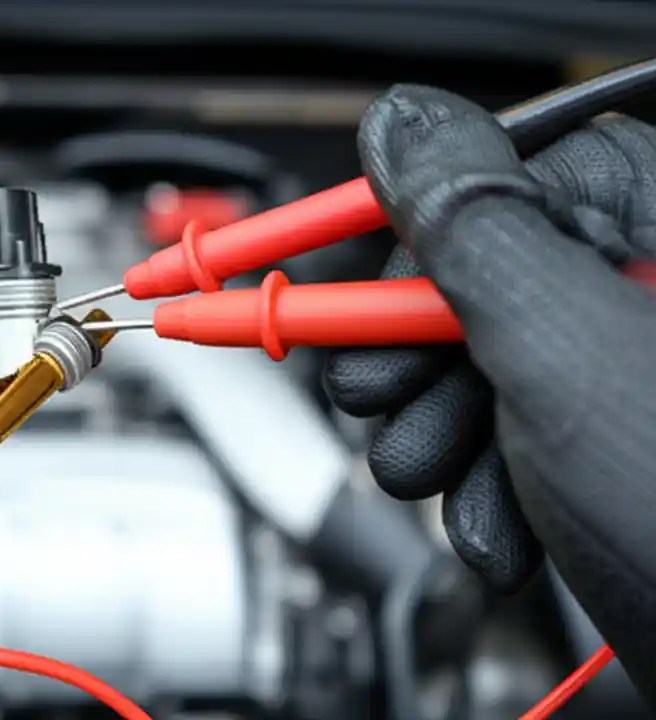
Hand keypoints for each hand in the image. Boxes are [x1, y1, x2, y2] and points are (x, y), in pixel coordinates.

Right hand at [323, 84, 655, 704]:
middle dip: (405, 363)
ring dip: (433, 442)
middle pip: (448, 283)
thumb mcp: (558, 338)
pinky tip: (505, 521)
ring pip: (452, 371)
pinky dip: (474, 489)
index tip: (306, 281)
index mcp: (640, 216)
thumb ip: (466, 223)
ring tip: (465, 479)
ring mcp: (599, 365)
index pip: (471, 181)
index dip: (384, 243)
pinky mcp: (580, 441)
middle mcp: (620, 279)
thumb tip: (401, 123)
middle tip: (394, 395)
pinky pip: (483, 438)